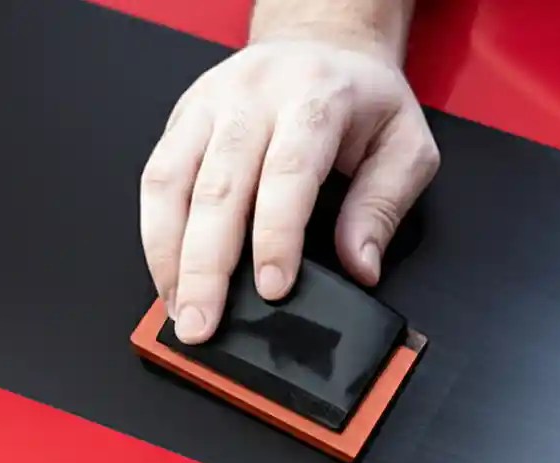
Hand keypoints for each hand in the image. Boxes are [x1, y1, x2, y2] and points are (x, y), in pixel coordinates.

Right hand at [139, 39, 438, 343]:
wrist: (323, 41)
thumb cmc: (362, 98)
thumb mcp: (405, 144)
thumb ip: (384, 205)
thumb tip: (361, 265)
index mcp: (315, 99)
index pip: (287, 172)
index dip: (275, 235)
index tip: (272, 289)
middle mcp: (253, 96)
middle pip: (218, 186)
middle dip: (206, 265)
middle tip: (202, 323)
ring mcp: (209, 104)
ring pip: (171, 181)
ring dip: (168, 254)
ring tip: (176, 308)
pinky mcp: (182, 118)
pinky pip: (155, 177)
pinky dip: (154, 232)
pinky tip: (165, 274)